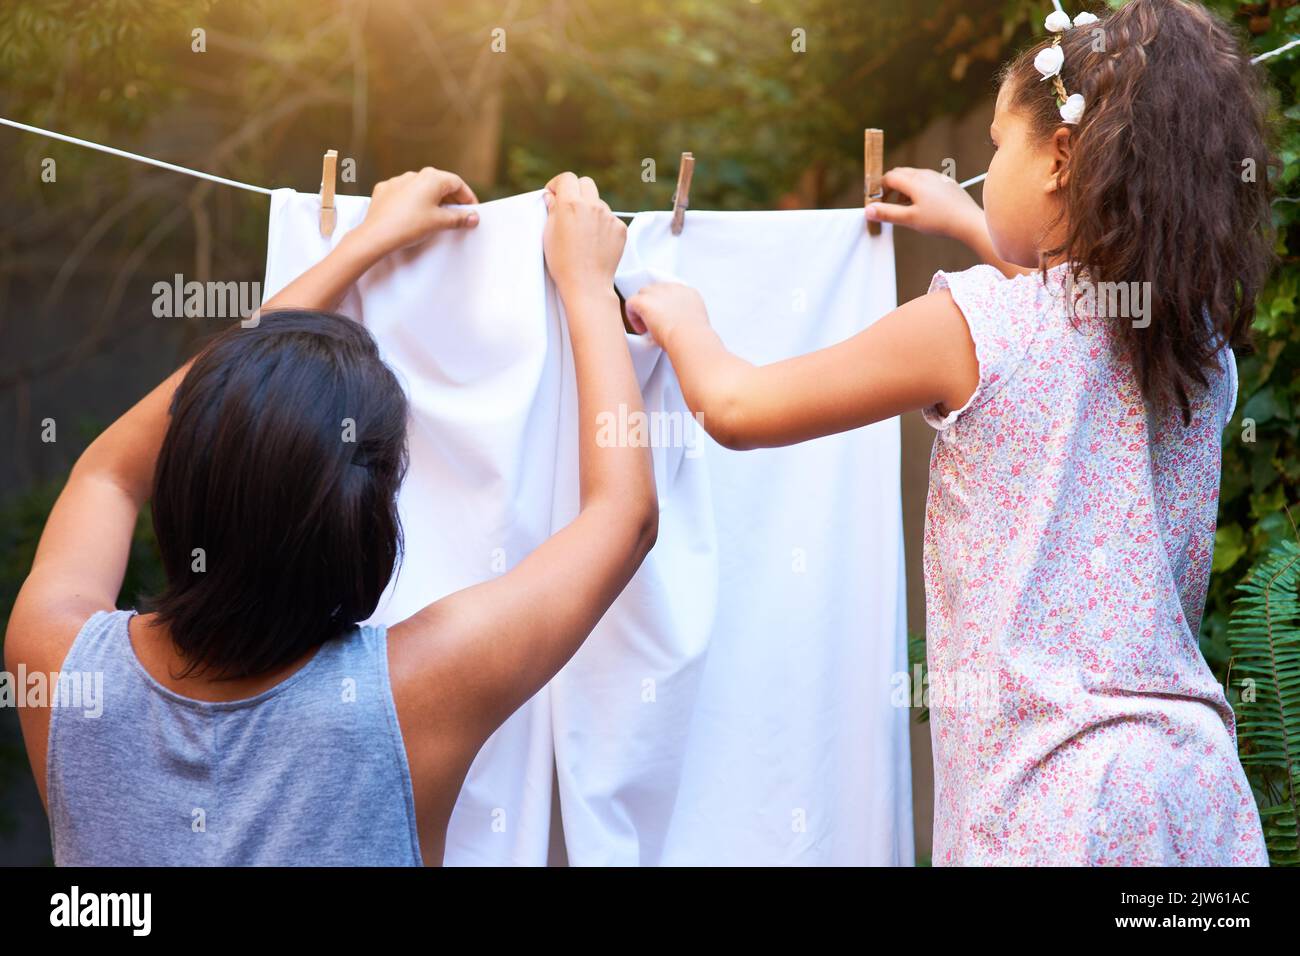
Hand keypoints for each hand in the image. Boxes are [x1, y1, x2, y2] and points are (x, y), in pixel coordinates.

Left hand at [353, 167, 478, 257]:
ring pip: (421, 188)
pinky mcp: (385, 190)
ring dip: (432, 200)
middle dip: (451, 199)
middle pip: (440, 184)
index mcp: (432, 178)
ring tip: (436, 217)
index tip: (472, 210)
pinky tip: (414, 215)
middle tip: (458, 215)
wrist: (376, 235)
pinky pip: (405, 193)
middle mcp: (415, 175)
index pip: (457, 183)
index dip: (468, 197)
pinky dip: (413, 202)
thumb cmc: (409, 225)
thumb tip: (473, 217)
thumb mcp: (439, 222)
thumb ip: (459, 218)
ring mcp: (398, 181)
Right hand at [542, 172, 625, 298]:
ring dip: (590, 209)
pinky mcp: (620, 228)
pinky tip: (595, 241)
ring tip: (583, 232)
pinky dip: (602, 225)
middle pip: (585, 183)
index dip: (558, 184)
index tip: (555, 194)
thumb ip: (552, 209)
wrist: (587, 284)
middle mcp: (592, 206)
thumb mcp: (548, 234)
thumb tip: (553, 197)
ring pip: (599, 202)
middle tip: (569, 207)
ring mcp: (609, 216)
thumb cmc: (562, 262)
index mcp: (570, 204)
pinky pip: (610, 218)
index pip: (567, 178)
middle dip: (576, 191)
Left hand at [625, 281, 709, 345]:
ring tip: (647, 327)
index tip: (666, 319)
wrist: (690, 338)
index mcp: (689, 293)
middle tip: (655, 324)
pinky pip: (631, 302)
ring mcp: (658, 292)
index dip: (665, 306)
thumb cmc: (694, 337)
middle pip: (657, 290)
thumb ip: (685, 318)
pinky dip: (633, 316)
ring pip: (643, 294)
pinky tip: (641, 330)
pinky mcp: (644, 301)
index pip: (672, 292)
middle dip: (653, 305)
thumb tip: (677, 326)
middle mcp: (673, 288)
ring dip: (642, 309)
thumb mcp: (695, 324)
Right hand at [865, 166, 983, 242]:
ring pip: (913, 177)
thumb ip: (888, 213)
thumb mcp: (910, 220)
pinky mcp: (946, 182)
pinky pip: (926, 181)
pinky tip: (922, 207)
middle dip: (890, 187)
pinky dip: (917, 190)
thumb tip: (868, 210)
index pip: (889, 177)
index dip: (879, 189)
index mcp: (914, 181)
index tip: (876, 202)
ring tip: (904, 208)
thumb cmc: (939, 221)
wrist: (968, 221)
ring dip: (903, 189)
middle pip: (900, 174)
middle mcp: (925, 174)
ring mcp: (936, 177)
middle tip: (887, 205)